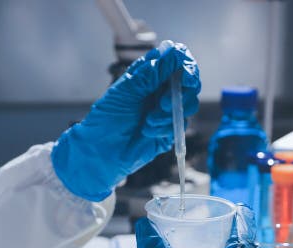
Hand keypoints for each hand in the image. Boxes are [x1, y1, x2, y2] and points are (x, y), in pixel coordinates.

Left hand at [52, 41, 200, 200]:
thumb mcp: (127, 91)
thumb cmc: (107, 118)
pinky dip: (167, 128)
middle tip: (163, 105)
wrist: (102, 151)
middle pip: (190, 82)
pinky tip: (148, 132)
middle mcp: (161, 88)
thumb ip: (151, 73)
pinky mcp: (170, 128)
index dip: (187, 66)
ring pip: (189, 104)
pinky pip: (181, 124)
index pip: (178, 60)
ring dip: (171, 113)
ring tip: (149, 121)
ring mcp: (167, 108)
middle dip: (182, 93)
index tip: (186, 78)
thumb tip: (172, 50)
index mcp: (150, 73)